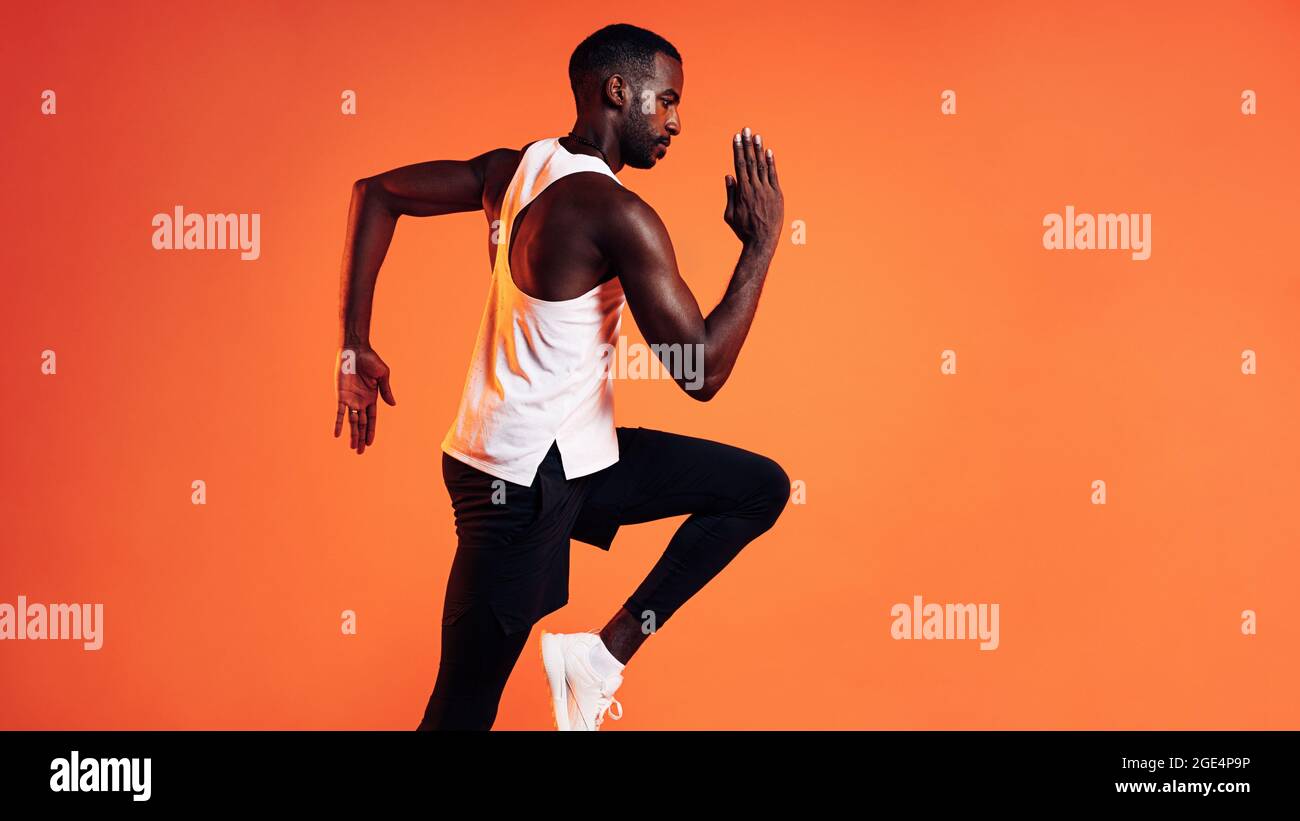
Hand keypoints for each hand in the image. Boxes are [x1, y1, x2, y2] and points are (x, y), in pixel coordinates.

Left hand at [333, 345, 396, 454]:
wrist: (356, 350)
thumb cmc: (371, 360)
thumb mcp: (383, 375)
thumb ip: (386, 391)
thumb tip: (393, 405)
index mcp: (372, 398)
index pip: (371, 419)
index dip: (370, 432)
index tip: (370, 444)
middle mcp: (360, 401)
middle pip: (361, 424)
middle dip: (361, 438)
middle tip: (360, 452)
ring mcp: (350, 399)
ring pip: (352, 422)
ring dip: (352, 435)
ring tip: (353, 447)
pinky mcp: (341, 395)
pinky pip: (339, 412)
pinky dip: (339, 423)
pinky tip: (337, 434)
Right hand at [724, 127, 783, 251]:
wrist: (762, 241)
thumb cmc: (743, 230)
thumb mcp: (730, 214)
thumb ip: (731, 194)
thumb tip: (729, 176)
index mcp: (742, 191)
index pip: (739, 165)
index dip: (737, 149)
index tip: (736, 137)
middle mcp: (754, 187)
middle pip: (749, 161)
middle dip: (747, 144)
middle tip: (746, 130)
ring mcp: (767, 190)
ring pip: (761, 165)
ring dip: (759, 149)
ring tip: (756, 136)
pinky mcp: (777, 194)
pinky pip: (773, 175)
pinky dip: (770, 163)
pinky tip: (768, 151)